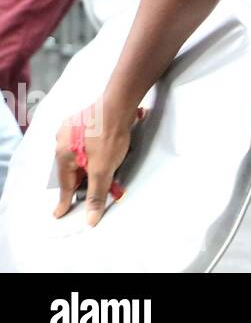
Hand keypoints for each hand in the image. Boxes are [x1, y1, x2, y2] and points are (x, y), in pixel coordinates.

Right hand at [53, 100, 145, 225]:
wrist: (119, 104)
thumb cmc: (109, 136)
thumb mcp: (103, 170)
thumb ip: (96, 194)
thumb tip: (90, 219)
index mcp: (62, 154)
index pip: (65, 184)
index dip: (65, 201)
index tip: (59, 213)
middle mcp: (61, 140)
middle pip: (71, 169)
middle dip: (81, 179)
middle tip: (86, 190)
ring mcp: (70, 128)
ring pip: (78, 155)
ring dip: (88, 164)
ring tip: (99, 170)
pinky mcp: (82, 120)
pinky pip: (83, 142)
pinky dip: (91, 151)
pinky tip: (102, 151)